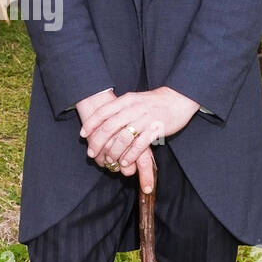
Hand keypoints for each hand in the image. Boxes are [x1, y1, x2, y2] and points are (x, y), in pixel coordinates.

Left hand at [80, 87, 199, 191]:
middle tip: (91, 153)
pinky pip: (139, 145)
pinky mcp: (156, 129)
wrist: (179, 99)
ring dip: (114, 151)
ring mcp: (145, 119)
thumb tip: (102, 119)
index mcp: (126, 100)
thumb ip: (119, 108)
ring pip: (123, 138)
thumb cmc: (154, 101)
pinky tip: (125, 162)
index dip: (91, 124)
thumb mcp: (134, 99)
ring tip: (109, 160)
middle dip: (98, 141)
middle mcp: (133, 109)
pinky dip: (130, 155)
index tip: (82, 134)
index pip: (103, 111)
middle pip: (110, 126)